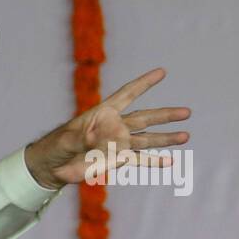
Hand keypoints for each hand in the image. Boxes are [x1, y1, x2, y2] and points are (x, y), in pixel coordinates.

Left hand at [23, 67, 190, 188]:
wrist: (52, 166)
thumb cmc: (56, 146)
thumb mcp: (66, 140)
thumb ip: (82, 138)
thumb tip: (98, 140)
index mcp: (102, 114)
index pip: (126, 95)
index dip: (143, 84)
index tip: (162, 72)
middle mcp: (115, 126)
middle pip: (144, 118)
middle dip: (164, 115)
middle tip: (186, 112)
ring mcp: (117, 143)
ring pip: (146, 139)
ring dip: (165, 139)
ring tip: (185, 136)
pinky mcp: (116, 159)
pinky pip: (137, 160)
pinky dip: (152, 161)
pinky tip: (169, 161)